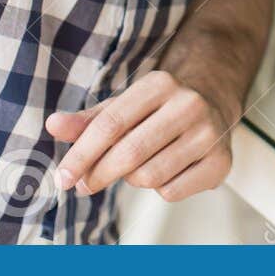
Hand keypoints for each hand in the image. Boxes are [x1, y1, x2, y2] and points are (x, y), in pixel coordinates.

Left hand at [45, 69, 235, 202]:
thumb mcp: (122, 106)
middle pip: (130, 153)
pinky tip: (166, 171)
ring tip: (138, 166)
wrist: (212, 102)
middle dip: (99, 174)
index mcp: (159, 84)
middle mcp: (189, 104)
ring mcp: (209, 133)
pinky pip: (173, 192)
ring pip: (150, 176)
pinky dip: (160, 189)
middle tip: (84, 185)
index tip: (63, 177)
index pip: (111, 124)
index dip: (82, 154)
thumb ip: (87, 120)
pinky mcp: (221, 162)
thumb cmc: (157, 109)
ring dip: (133, 179)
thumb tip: (53, 125)